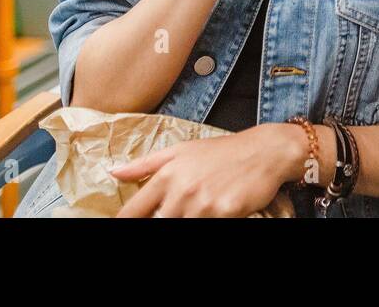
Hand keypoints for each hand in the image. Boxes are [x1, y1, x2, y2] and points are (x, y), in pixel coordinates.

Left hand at [112, 123, 306, 217]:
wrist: (264, 151)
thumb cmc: (222, 152)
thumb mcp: (181, 151)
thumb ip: (145, 165)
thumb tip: (114, 173)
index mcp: (166, 175)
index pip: (133, 211)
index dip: (126, 221)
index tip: (127, 223)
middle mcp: (181, 190)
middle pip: (159, 223)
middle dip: (167, 218)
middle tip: (185, 207)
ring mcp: (202, 204)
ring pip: (184, 226)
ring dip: (192, 219)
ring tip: (203, 204)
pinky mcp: (224, 213)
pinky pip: (210, 227)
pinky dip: (212, 220)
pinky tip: (219, 209)